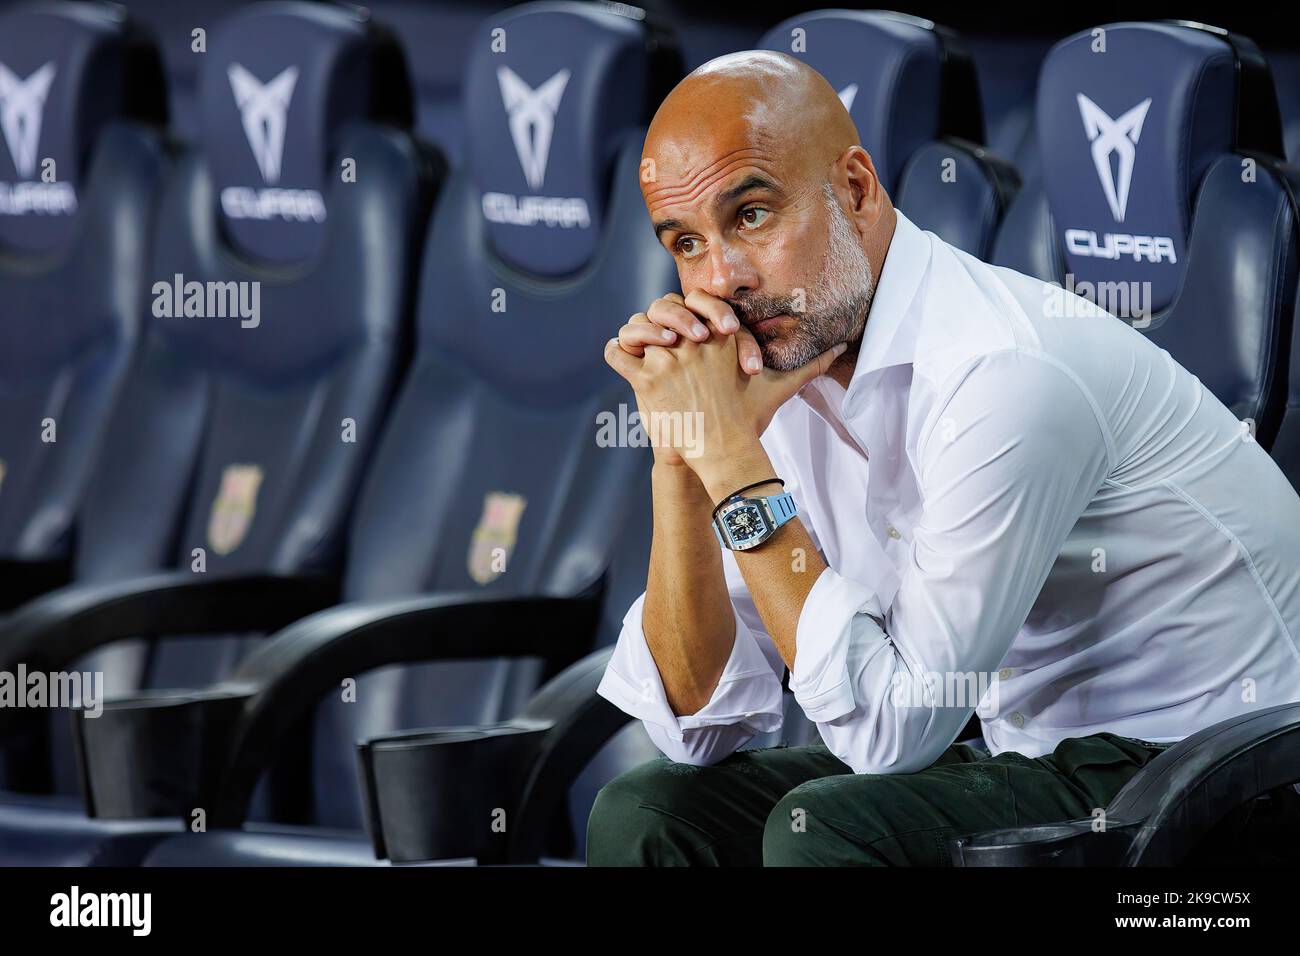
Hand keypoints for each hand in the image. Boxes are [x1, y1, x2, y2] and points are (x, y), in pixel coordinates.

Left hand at [605, 300, 844, 495]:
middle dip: (659, 319)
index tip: (689, 333)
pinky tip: (625, 361)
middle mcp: (692, 341)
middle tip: (664, 340)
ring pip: (636, 326)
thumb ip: (807, 365)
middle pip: (662, 308)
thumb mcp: (779, 387)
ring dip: (635, 333)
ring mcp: (667, 359)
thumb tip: (842, 346)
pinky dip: (617, 354)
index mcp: (719, 336)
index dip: (687, 311)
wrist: (723, 454)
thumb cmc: (749, 420)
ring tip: (641, 347)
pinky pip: (617, 353)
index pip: (694, 301)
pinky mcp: (645, 380)